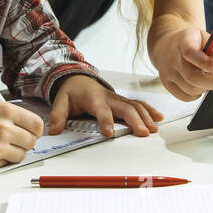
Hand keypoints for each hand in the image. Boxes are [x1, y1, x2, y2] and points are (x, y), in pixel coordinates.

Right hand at [0, 100, 45, 169]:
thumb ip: (15, 117)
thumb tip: (36, 131)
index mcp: (6, 110)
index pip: (37, 124)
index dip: (35, 131)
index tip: (31, 132)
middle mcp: (3, 127)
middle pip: (32, 141)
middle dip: (25, 142)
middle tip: (13, 140)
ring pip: (22, 154)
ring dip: (15, 152)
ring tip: (0, 145)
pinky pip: (9, 162)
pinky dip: (3, 159)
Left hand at [48, 74, 164, 137]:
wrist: (79, 79)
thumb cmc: (72, 92)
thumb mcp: (61, 101)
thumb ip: (58, 116)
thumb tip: (54, 130)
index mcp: (93, 97)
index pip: (101, 110)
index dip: (105, 120)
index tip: (109, 132)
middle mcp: (109, 97)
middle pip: (125, 108)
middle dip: (135, 120)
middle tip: (142, 133)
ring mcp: (118, 99)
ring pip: (135, 106)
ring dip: (145, 117)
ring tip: (153, 129)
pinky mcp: (124, 101)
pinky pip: (139, 104)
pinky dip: (149, 110)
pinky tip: (158, 118)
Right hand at [153, 26, 212, 100]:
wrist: (165, 46)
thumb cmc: (187, 42)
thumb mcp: (201, 36)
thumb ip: (212, 45)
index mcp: (182, 42)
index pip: (191, 53)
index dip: (206, 63)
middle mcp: (173, 59)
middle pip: (192, 77)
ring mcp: (168, 73)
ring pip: (191, 90)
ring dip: (206, 87)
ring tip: (211, 79)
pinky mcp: (167, 84)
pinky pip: (185, 97)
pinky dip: (196, 94)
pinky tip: (200, 85)